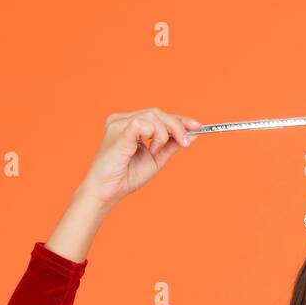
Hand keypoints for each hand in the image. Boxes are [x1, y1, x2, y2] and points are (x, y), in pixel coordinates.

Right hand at [78, 107, 200, 210]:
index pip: (158, 115)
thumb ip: (171, 146)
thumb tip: (192, 135)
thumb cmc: (126, 177)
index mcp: (130, 125)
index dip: (179, 119)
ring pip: (152, 116)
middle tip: (186, 142)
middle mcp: (122, 120)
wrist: (108, 192)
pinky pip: (141, 123)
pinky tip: (149, 148)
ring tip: (156, 151)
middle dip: (177, 126)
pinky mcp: (118, 132)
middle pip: (157, 112)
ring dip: (164, 134)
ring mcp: (118, 124)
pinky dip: (153, 134)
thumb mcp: (155, 159)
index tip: (197, 126)